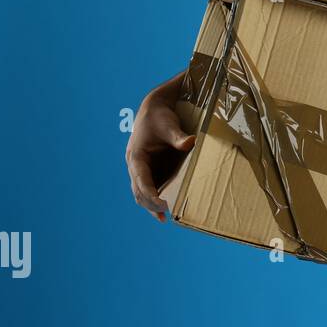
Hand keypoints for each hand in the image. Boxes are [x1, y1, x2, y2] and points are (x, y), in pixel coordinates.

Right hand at [125, 73, 194, 222]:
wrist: (154, 108)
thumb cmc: (160, 116)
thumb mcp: (169, 125)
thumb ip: (178, 137)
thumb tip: (191, 142)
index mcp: (136, 156)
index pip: (141, 180)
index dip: (151, 194)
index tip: (163, 205)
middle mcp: (135, 165)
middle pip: (139, 190)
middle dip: (151, 203)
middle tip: (167, 214)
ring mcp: (141, 169)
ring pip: (141, 192)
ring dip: (150, 205)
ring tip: (164, 217)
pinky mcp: (150, 169)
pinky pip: (149, 188)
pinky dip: (154, 199)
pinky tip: (164, 210)